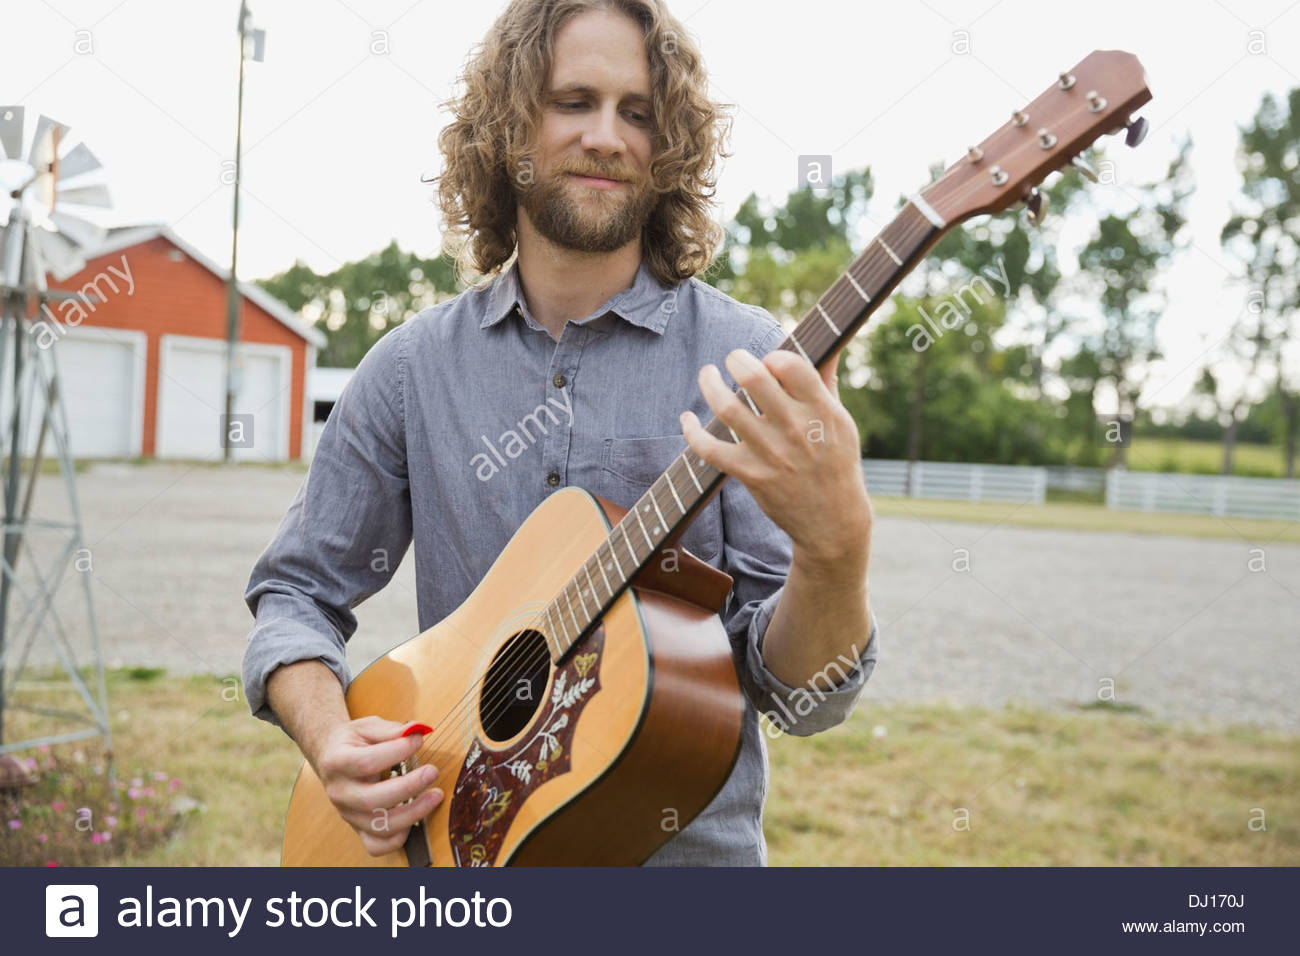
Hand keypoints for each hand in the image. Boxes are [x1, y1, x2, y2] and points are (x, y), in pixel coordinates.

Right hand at [314, 716, 443, 856]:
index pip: (366, 762)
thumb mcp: (368, 726)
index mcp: (337, 763)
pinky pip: (377, 845)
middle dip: (408, 787)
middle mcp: (339, 792)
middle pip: (372, 800)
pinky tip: (415, 818)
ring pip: (379, 826)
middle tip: (433, 771)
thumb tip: (418, 731)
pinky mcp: (358, 829)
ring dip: (413, 813)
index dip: (397, 751)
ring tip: (436, 795)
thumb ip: (391, 730)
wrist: (330, 758)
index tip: (419, 740)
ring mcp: (347, 814)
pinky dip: (398, 837)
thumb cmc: (354, 741)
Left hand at [679, 346, 871, 572]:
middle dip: (736, 359)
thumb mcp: (842, 421)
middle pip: (754, 377)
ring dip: (710, 384)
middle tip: (733, 360)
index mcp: (822, 410)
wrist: (833, 521)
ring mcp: (771, 453)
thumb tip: (830, 344)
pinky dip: (691, 431)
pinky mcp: (751, 475)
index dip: (772, 356)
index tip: (768, 362)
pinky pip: (710, 449)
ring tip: (708, 374)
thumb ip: (826, 382)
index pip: (790, 364)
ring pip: (727, 407)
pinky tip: (687, 418)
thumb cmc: (837, 463)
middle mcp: (796, 429)